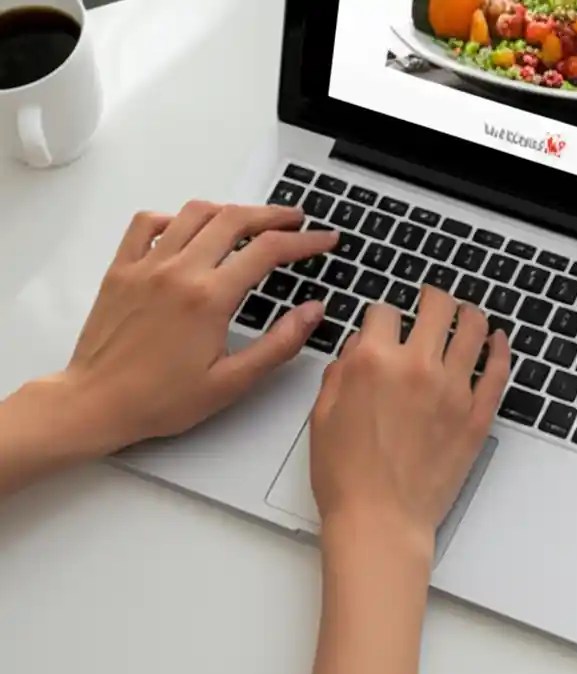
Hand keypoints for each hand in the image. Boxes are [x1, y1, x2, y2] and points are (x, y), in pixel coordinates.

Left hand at [55, 201, 336, 454]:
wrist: (96, 403)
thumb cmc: (161, 399)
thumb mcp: (232, 381)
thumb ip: (279, 343)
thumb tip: (312, 311)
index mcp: (209, 298)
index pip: (268, 250)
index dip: (304, 241)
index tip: (323, 239)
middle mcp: (178, 271)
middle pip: (235, 219)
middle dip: (273, 215)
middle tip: (296, 220)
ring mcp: (146, 266)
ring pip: (194, 213)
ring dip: (229, 211)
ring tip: (250, 221)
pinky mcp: (121, 270)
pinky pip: (146, 224)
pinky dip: (173, 217)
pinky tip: (188, 230)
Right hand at [309, 289, 510, 561]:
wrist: (381, 520)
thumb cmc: (346, 477)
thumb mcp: (322, 414)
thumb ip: (341, 371)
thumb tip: (359, 346)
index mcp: (374, 362)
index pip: (385, 311)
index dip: (383, 314)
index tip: (385, 322)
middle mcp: (418, 367)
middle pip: (437, 307)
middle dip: (432, 298)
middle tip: (432, 300)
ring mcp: (454, 390)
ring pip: (474, 329)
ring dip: (470, 314)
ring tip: (466, 314)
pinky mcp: (477, 415)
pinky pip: (498, 370)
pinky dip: (500, 349)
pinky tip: (498, 340)